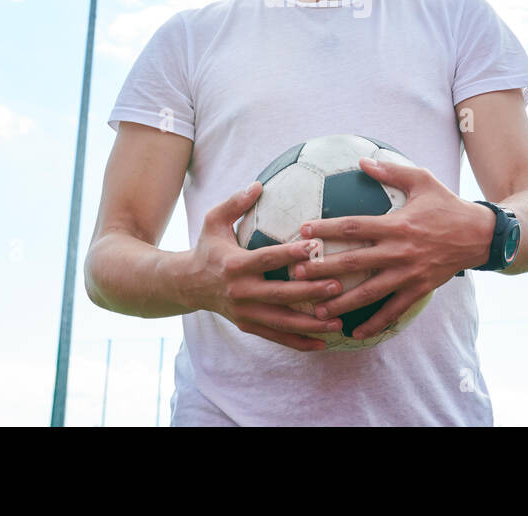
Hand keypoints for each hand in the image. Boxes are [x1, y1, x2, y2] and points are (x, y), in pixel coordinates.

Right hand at [183, 181, 345, 350]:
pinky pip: (277, 337)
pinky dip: (299, 342)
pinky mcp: (248, 326)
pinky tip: (323, 343)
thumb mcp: (213, 221)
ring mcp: (244, 313)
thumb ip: (235, 202)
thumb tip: (258, 184)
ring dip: (311, 323)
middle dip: (310, 291)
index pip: (266, 259)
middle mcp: (240, 292)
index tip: (314, 246)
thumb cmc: (208, 247)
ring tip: (339, 320)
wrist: (188, 284)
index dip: (290, 254)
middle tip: (337, 285)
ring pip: (282, 322)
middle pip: (280, 294)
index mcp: (234, 265)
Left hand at [292, 157, 493, 339]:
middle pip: (355, 262)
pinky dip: (375, 323)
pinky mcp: (419, 289)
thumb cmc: (447, 205)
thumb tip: (362, 160)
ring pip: (369, 291)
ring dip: (342, 301)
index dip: (327, 229)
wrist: (480, 235)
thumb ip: (392, 171)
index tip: (304, 231)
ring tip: (316, 308)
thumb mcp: (423, 180)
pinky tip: (354, 333)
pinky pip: (394, 310)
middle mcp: (400, 251)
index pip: (354, 227)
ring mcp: (409, 274)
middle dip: (324, 268)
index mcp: (397, 224)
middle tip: (297, 273)